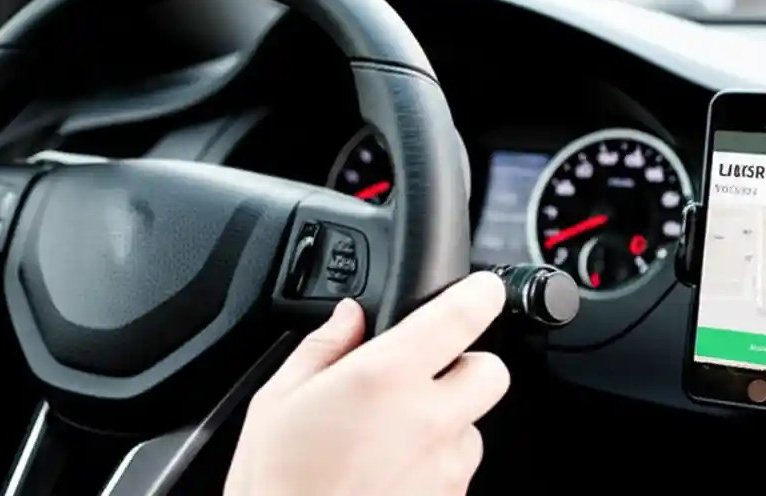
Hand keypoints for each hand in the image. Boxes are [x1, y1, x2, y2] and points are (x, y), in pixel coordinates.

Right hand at [225, 272, 509, 495]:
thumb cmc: (275, 487)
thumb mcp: (276, 403)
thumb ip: (322, 348)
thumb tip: (348, 317)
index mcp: (385, 377)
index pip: (463, 316)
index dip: (478, 294)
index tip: (479, 290)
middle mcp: (428, 419)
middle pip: (490, 371)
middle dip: (466, 365)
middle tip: (424, 375)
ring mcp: (444, 469)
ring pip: (474, 427)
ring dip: (446, 424)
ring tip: (390, 441)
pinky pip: (457, 473)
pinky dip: (433, 468)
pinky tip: (387, 475)